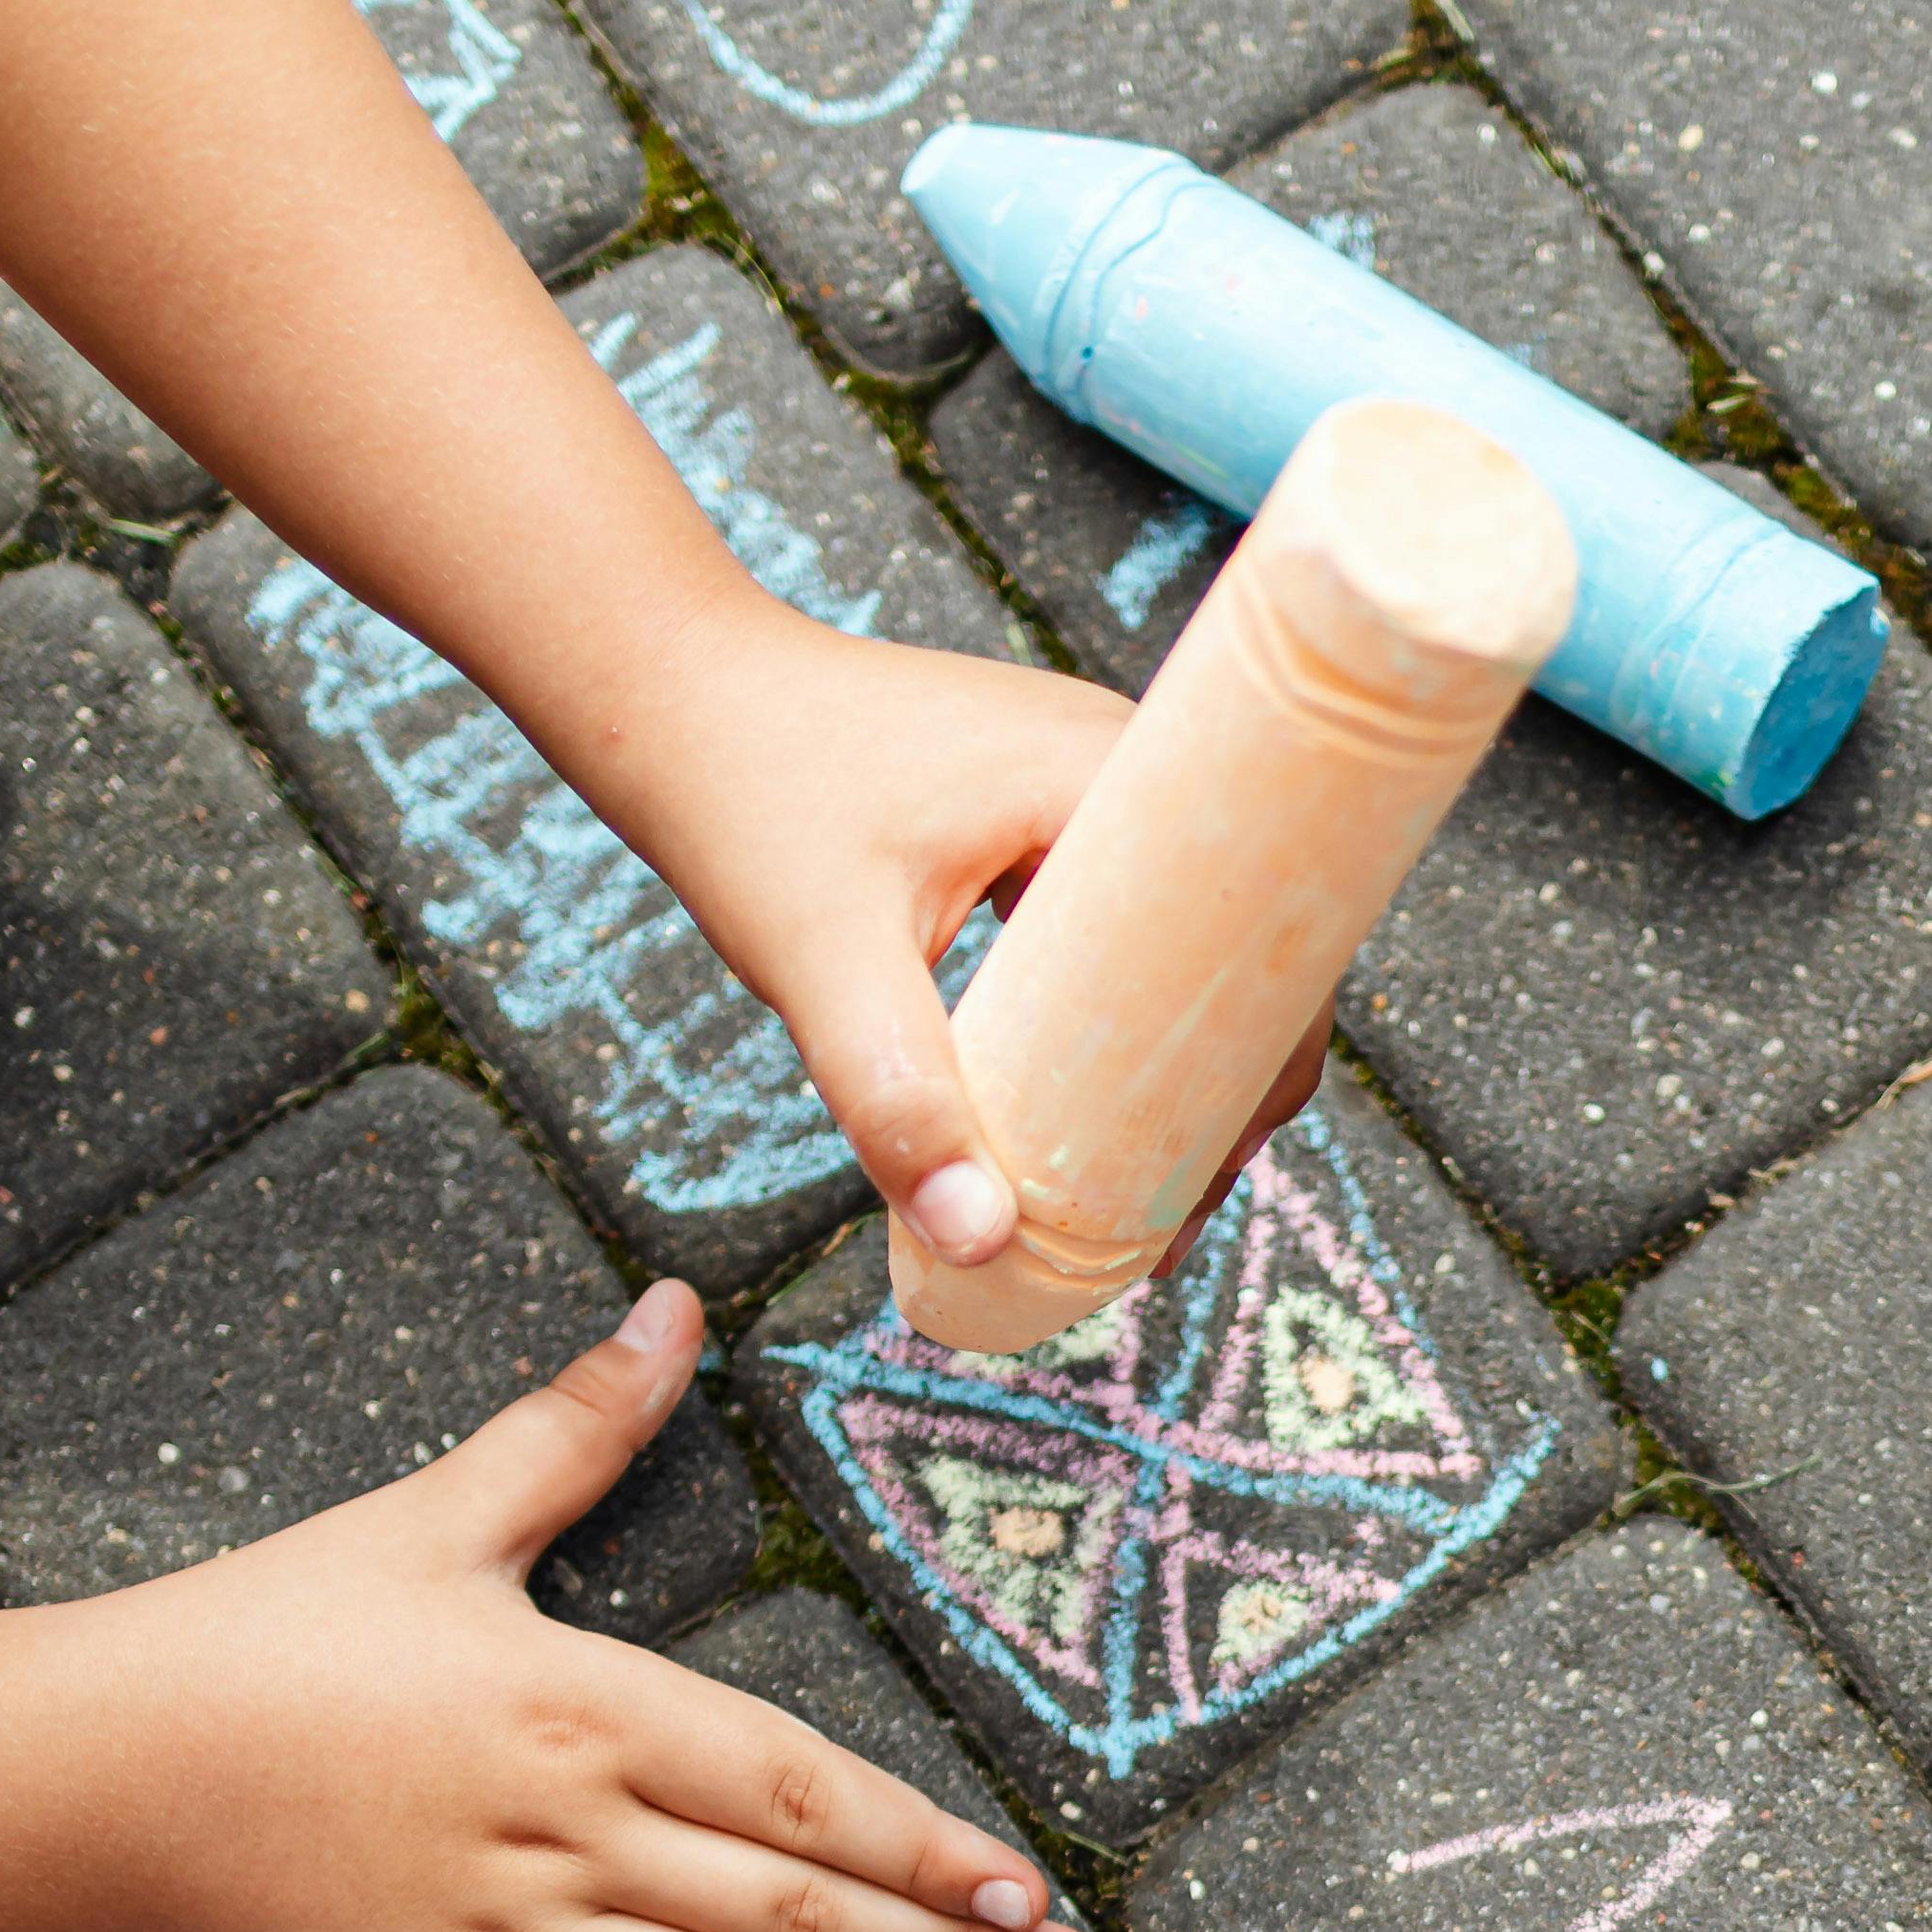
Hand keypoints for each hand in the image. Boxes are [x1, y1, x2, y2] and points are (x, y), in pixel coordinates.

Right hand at [73, 1283, 1098, 1931]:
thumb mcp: (435, 1517)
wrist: (101, 1769)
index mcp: (584, 1706)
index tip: (1028, 1884)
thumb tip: (676, 1305)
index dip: (929, 1846)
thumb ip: (576, 1429)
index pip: (803, 1789)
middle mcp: (568, 1834)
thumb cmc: (272, 1634)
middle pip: (797, 1909)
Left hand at [619, 593, 1331, 1294]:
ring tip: (1131, 1178)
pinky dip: (1107, 1018)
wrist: (671, 689)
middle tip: (1167, 1211)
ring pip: (1174, 951)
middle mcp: (1127, 768)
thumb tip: (981, 1242)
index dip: (1259, 1069)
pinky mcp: (1042, 812)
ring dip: (1162, 1059)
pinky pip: (1116, 931)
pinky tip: (1072, 1102)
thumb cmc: (746, 797)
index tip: (1210, 1180)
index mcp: (1112, 779)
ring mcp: (1088, 786)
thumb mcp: (825, 959)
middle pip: (1232, 953)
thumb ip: (898, 1101)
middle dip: (1215, 1085)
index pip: (1255, 940)